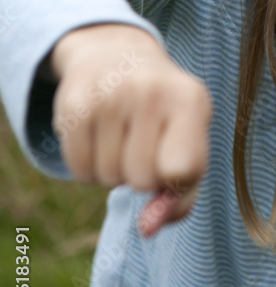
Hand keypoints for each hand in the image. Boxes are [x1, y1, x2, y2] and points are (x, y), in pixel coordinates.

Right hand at [50, 24, 211, 235]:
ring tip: (123, 137)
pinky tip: (99, 137)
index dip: (175, 181)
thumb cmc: (165, 115)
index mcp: (190, 99)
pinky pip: (78, 170)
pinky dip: (89, 167)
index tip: (174, 166)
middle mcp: (150, 91)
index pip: (182, 169)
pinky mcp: (72, 105)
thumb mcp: (189, 143)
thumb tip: (147, 229)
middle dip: (143, 176)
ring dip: (115, 171)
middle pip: (142, 180)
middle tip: (145, 145)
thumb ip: (180, 195)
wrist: (118, 57)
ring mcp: (108, 95)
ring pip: (108, 178)